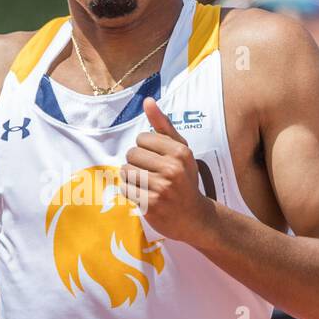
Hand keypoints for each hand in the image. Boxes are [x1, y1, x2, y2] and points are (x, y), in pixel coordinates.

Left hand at [120, 97, 211, 243]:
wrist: (194, 217)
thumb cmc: (184, 180)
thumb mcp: (180, 150)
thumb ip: (163, 125)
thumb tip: (148, 101)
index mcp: (180, 151)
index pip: (142, 138)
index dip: (145, 149)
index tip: (156, 160)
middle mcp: (172, 168)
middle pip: (131, 154)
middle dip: (136, 163)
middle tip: (150, 174)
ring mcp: (161, 187)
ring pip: (126, 171)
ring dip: (131, 178)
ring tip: (146, 185)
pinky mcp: (151, 204)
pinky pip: (125, 189)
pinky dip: (129, 192)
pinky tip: (143, 196)